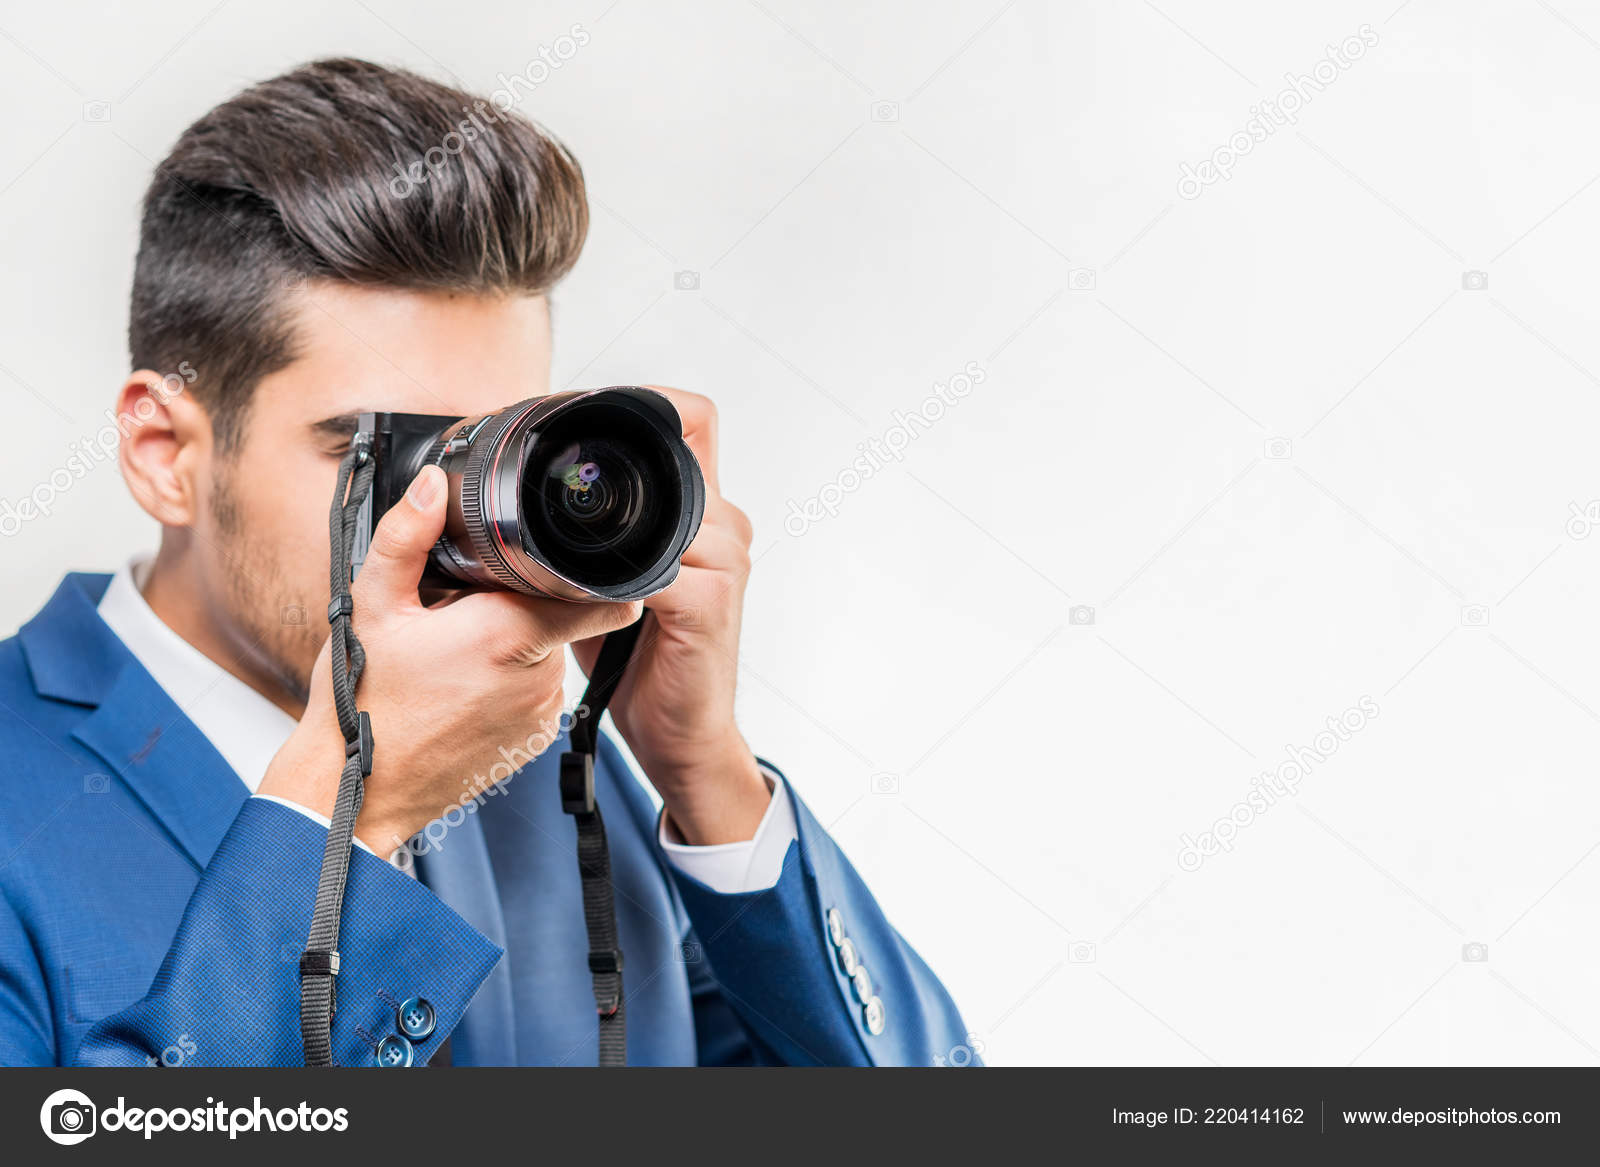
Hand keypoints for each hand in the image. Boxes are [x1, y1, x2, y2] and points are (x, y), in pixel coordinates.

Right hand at [260, 465, 640, 853]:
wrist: (355, 793)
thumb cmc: (362, 702)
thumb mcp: (372, 606)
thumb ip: (408, 536)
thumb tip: (436, 484)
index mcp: (510, 634)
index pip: (604, 597)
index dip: (591, 574)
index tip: (559, 565)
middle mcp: (538, 679)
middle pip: (562, 617)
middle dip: (525, 604)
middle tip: (464, 612)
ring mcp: (540, 716)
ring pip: (548, 655)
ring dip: (515, 645)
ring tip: (456, 654)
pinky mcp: (533, 743)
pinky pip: (536, 694)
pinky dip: (510, 684)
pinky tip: (462, 689)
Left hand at [571, 388, 769, 844]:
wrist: (681, 736)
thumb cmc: (643, 659)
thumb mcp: (609, 579)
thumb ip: (590, 535)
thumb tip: (519, 499)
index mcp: (706, 511)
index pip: (691, 420)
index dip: (642, 403)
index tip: (580, 418)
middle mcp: (725, 524)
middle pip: (677, 445)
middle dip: (607, 457)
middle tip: (542, 473)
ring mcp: (725, 560)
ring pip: (655, 507)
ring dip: (597, 522)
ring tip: (552, 543)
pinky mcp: (710, 602)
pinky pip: (650, 570)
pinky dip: (602, 578)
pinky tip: (577, 591)